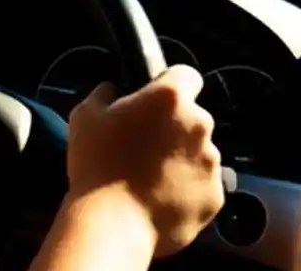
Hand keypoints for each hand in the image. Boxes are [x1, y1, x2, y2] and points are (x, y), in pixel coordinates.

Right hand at [65, 65, 223, 257]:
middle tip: (144, 147)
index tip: (154, 103)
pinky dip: (187, 190)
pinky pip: (204, 186)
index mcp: (170, 98)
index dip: (169, 86)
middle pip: (193, 118)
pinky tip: (160, 199)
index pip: (186, 75)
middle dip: (174, 128)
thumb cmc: (95, 166)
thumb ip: (105, 94)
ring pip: (200, 152)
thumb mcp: (85, 116)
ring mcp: (212, 162)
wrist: (111, 225)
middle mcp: (199, 124)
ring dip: (182, 160)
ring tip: (150, 179)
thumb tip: (113, 90)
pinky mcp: (216, 196)